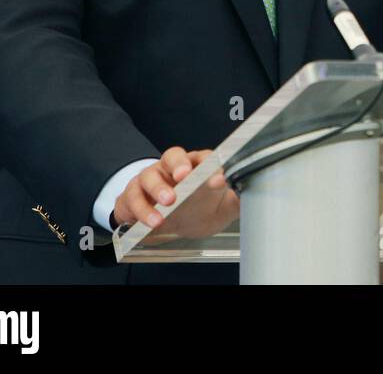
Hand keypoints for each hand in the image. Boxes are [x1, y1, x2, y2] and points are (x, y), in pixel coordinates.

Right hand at [112, 146, 239, 238]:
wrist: (170, 226)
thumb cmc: (198, 208)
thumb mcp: (221, 206)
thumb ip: (236, 199)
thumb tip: (252, 192)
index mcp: (196, 165)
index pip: (203, 157)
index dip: (210, 164)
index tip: (217, 178)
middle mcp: (171, 168)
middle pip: (172, 156)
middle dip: (178, 165)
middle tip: (184, 177)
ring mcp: (149, 181)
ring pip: (147, 176)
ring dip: (156, 191)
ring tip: (166, 209)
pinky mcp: (132, 198)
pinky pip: (130, 199)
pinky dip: (139, 211)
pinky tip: (149, 222)